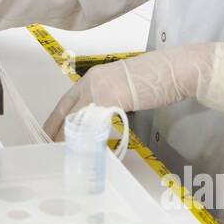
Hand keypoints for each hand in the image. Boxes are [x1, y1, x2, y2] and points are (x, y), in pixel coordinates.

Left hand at [42, 42, 223, 141]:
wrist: (174, 69)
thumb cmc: (156, 78)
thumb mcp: (123, 87)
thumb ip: (108, 101)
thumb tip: (100, 120)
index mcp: (93, 77)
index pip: (66, 102)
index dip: (56, 120)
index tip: (48, 133)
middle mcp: (92, 81)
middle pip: (66, 111)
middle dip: (56, 132)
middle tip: (49, 148)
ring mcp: (100, 90)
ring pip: (77, 119)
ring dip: (72, 138)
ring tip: (67, 154)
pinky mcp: (111, 99)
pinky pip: (94, 123)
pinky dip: (88, 138)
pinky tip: (86, 149)